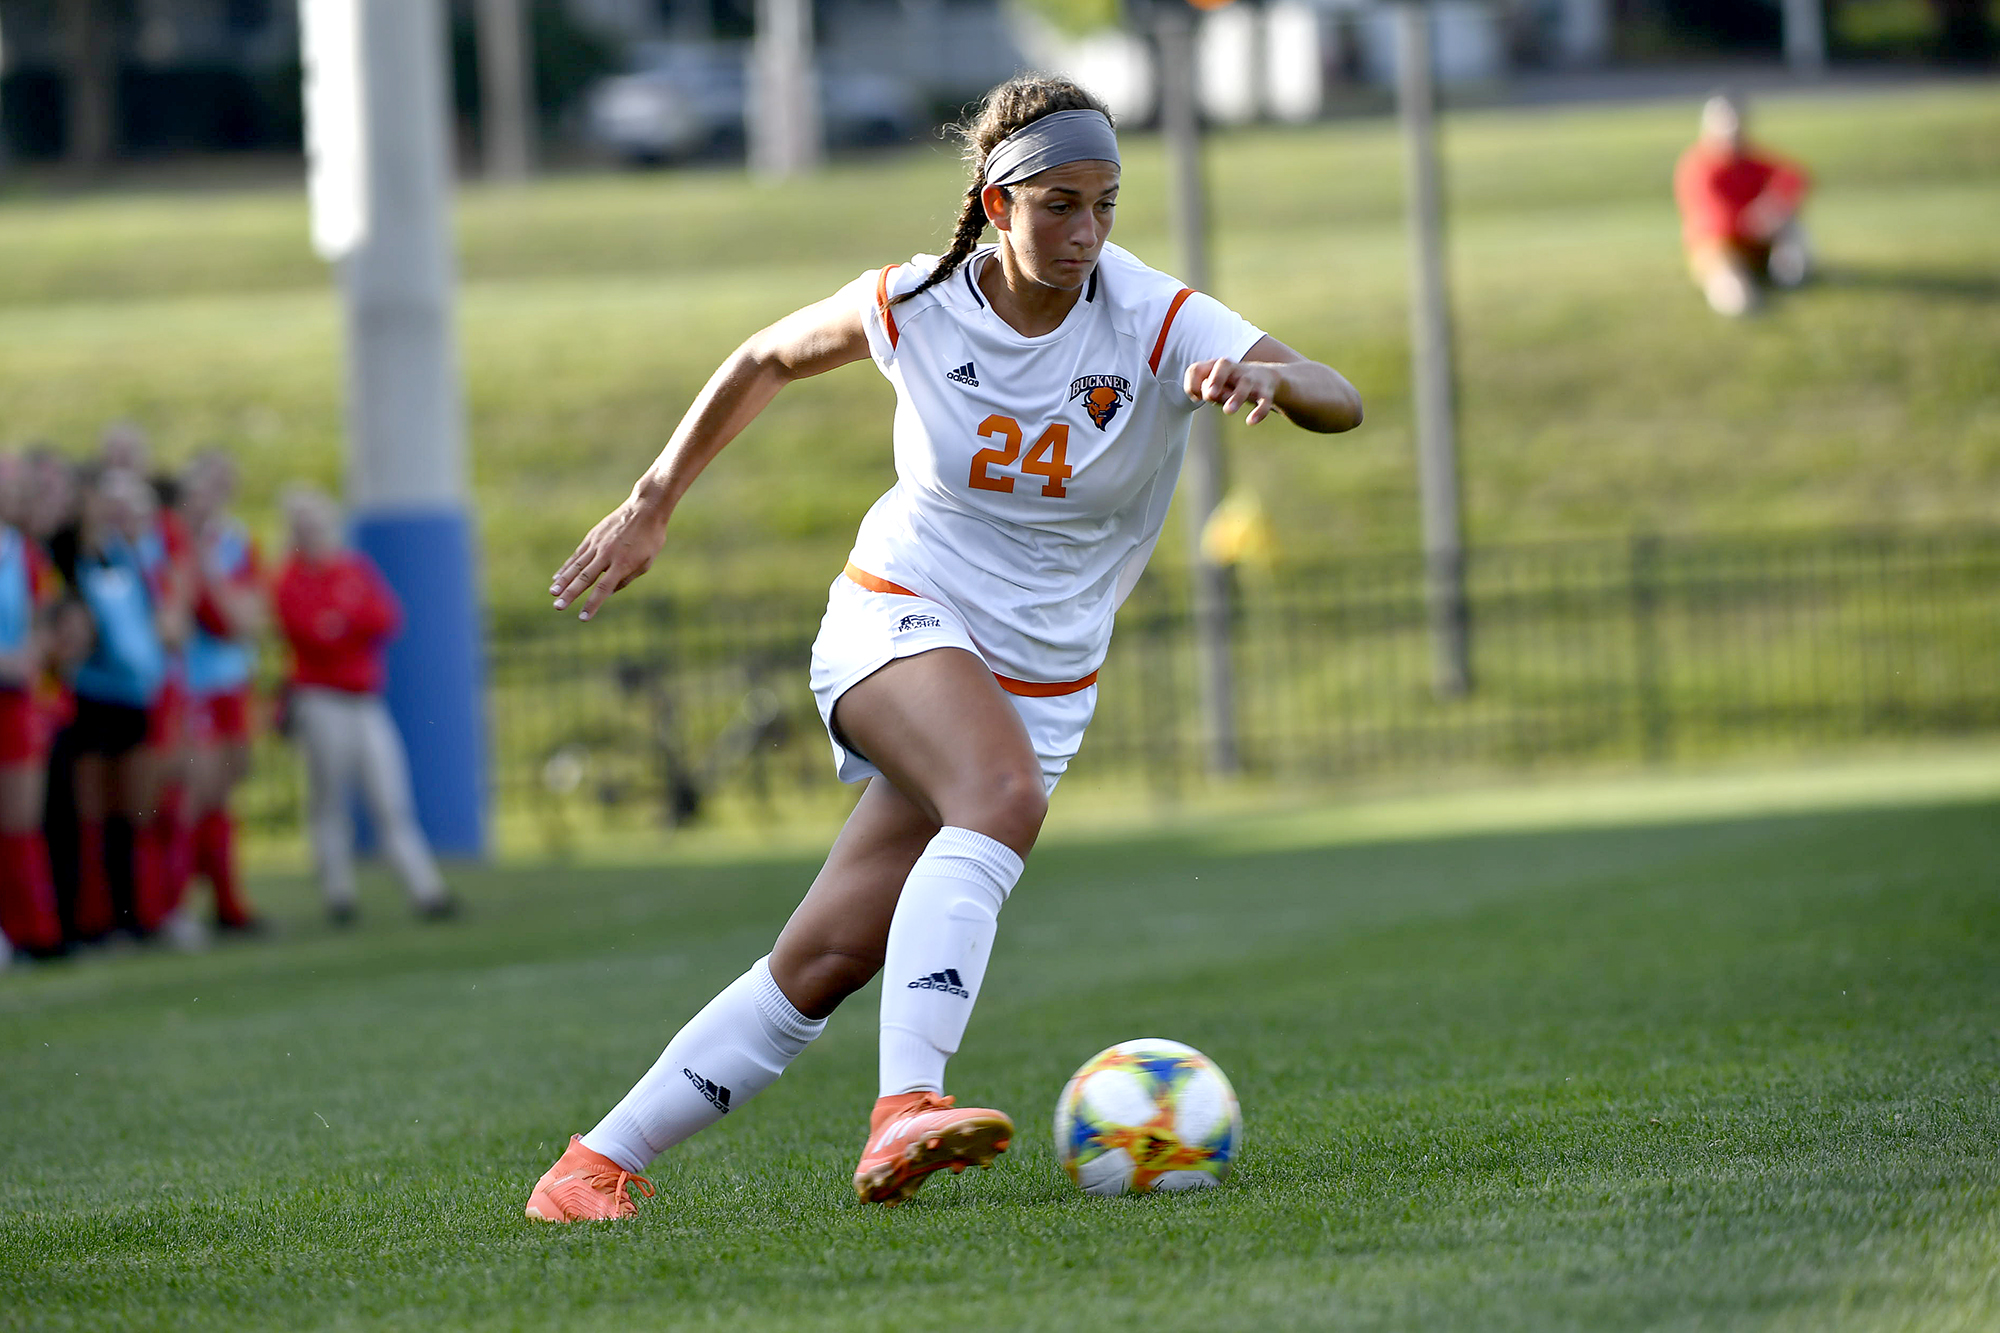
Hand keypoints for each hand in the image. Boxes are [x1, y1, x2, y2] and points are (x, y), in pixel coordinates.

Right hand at [550, 493, 670, 620]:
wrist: (645, 509)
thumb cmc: (650, 538)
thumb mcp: (646, 562)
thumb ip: (627, 578)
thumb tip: (609, 591)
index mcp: (622, 564)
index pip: (604, 589)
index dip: (592, 604)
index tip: (582, 618)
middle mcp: (607, 555)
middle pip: (585, 578)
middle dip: (570, 594)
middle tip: (557, 606)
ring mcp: (597, 545)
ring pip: (577, 566)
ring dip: (563, 581)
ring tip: (552, 593)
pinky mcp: (592, 537)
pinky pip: (577, 555)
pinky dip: (567, 567)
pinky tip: (557, 577)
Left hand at [1183, 358, 1283, 424]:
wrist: (1268, 377)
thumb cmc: (1232, 384)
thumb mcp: (1215, 385)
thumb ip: (1205, 390)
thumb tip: (1203, 395)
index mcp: (1217, 367)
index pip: (1198, 369)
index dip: (1193, 384)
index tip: (1197, 398)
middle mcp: (1234, 370)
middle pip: (1224, 365)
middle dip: (1216, 379)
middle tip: (1210, 395)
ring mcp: (1251, 380)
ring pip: (1244, 385)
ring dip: (1236, 397)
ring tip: (1228, 410)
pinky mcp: (1265, 392)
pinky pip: (1264, 401)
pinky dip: (1259, 411)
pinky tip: (1251, 421)